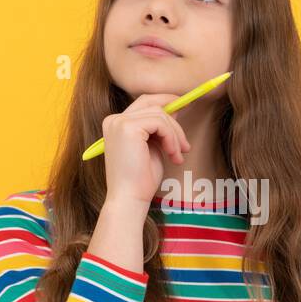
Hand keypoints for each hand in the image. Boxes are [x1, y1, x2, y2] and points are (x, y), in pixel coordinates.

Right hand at [100, 92, 191, 207]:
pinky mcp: (128, 128)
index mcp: (117, 124)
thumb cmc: (141, 179)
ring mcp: (119, 122)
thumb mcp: (153, 147)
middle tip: (186, 130)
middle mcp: (114, 120)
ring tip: (178, 154)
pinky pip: (160, 123)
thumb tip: (174, 109)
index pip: (144, 102)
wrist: (130, 199)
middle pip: (151, 102)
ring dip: (175, 134)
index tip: (182, 108)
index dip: (165, 102)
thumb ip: (159, 128)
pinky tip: (173, 155)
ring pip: (159, 114)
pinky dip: (172, 138)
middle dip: (173, 113)